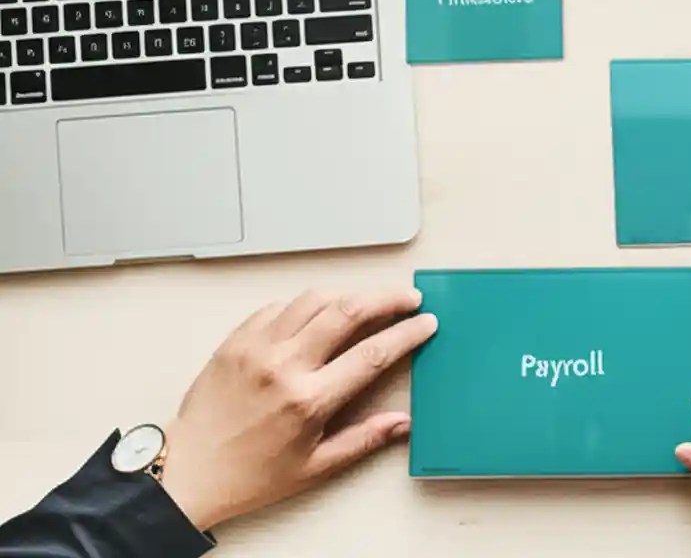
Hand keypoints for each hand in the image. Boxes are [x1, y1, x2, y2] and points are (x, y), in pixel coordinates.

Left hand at [158, 288, 436, 530]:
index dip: (406, 333)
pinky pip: (279, 306)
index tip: (425, 323)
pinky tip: (319, 311)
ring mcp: (257, 348)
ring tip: (368, 300)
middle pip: (348, 311)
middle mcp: (284, 366)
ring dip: (348, 294)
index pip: (372, 354)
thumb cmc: (249, 474)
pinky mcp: (236, 340)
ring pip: (314, 299)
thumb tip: (402, 423)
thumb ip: (363, 440)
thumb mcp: (314, 467)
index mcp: (308, 400)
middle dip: (386, 298)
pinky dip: (306, 303)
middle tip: (408, 297)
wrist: (187, 470)